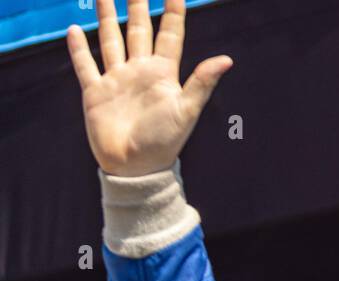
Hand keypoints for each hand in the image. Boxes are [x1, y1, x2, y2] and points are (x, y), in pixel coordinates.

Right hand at [66, 0, 231, 175]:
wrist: (135, 169)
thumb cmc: (164, 143)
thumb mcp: (186, 111)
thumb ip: (202, 83)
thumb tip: (227, 59)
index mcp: (163, 74)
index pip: (170, 35)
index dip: (173, 12)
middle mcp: (139, 72)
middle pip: (139, 30)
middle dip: (138, 6)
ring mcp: (117, 80)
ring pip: (111, 39)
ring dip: (108, 17)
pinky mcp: (96, 92)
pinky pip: (85, 65)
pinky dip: (79, 49)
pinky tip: (75, 30)